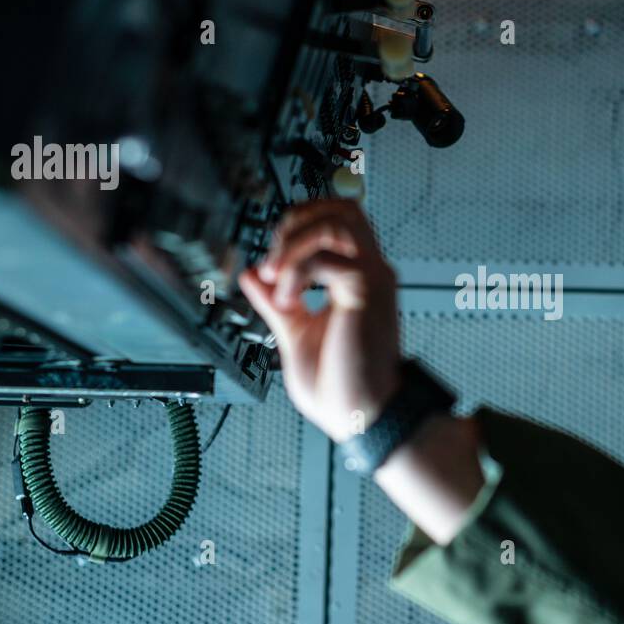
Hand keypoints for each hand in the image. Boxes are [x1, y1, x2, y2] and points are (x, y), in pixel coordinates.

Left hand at [238, 198, 401, 442]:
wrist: (363, 415)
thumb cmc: (341, 387)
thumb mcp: (295, 335)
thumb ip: (276, 303)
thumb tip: (252, 277)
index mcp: (355, 279)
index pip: (334, 221)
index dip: (296, 229)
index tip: (271, 265)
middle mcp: (369, 271)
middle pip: (340, 208)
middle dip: (296, 225)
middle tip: (274, 263)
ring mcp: (371, 278)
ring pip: (337, 220)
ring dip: (294, 244)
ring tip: (278, 279)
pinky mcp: (366, 291)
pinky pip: (327, 258)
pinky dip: (296, 273)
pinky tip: (287, 301)